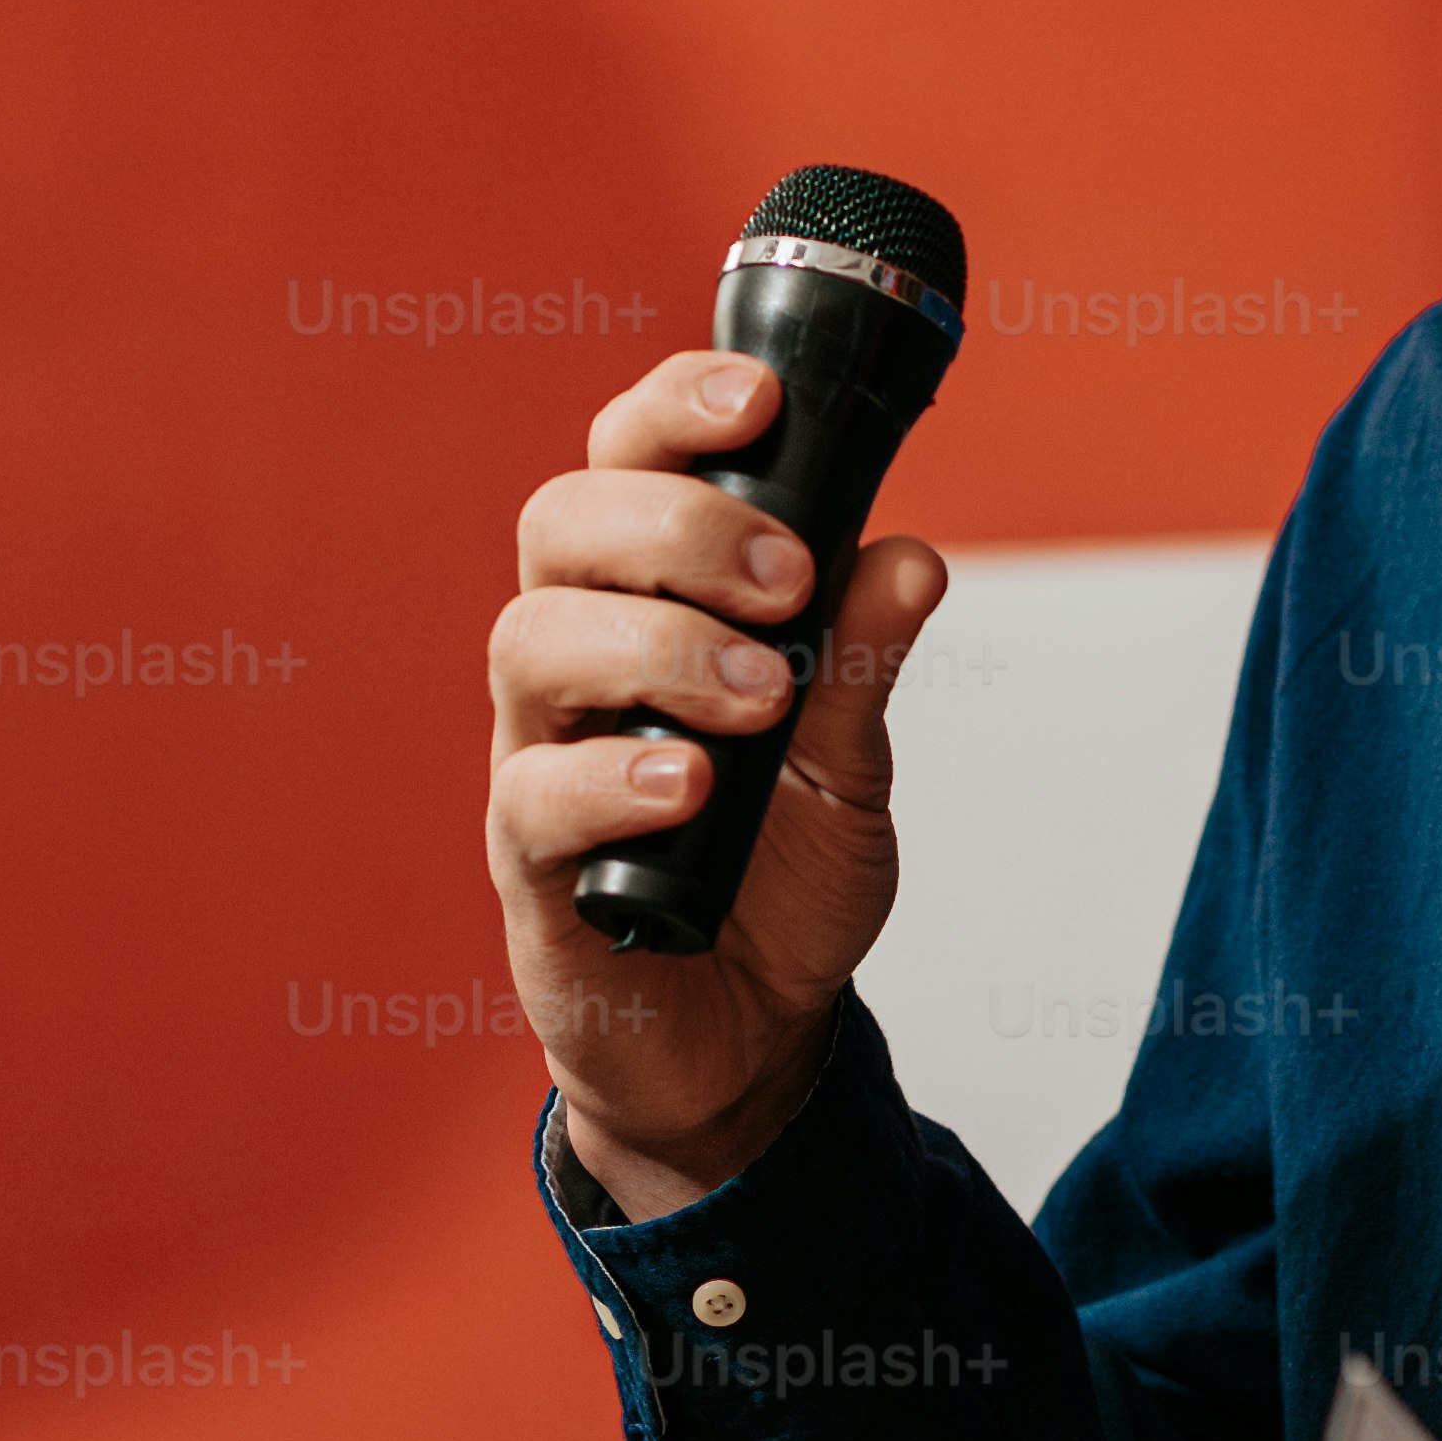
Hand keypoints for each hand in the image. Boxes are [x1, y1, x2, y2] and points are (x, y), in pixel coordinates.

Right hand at [480, 347, 951, 1216]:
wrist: (746, 1040)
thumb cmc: (775, 882)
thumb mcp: (851, 768)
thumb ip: (863, 663)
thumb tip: (910, 559)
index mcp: (648, 603)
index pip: (624, 463)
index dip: (672, 410)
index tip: (756, 400)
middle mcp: (578, 663)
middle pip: (560, 526)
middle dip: (677, 526)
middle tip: (787, 582)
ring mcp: (543, 757)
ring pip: (533, 642)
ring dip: (657, 645)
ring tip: (760, 693)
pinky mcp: (532, 867)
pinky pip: (533, 797)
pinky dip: (611, 780)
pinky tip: (688, 783)